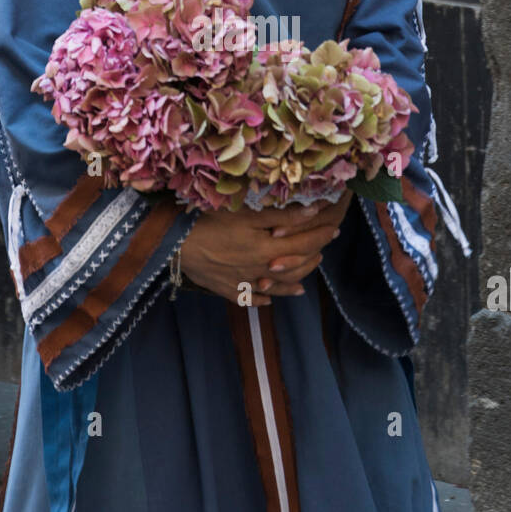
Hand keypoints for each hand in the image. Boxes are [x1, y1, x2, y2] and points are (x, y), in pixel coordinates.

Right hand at [179, 187, 353, 306]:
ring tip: (303, 284)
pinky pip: (248, 298)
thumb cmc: (210, 222)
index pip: (303, 245)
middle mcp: (259, 270)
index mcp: (267, 250)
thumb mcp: (247, 214)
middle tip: (321, 250)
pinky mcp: (226, 289)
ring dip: (292, 285)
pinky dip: (261, 299)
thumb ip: (282, 216)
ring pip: (275, 288)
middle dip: (310, 259)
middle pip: (293, 269)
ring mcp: (242, 282)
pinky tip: (266, 299)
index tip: (335, 229)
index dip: (320, 236)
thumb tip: (313, 212)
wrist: (176, 244)